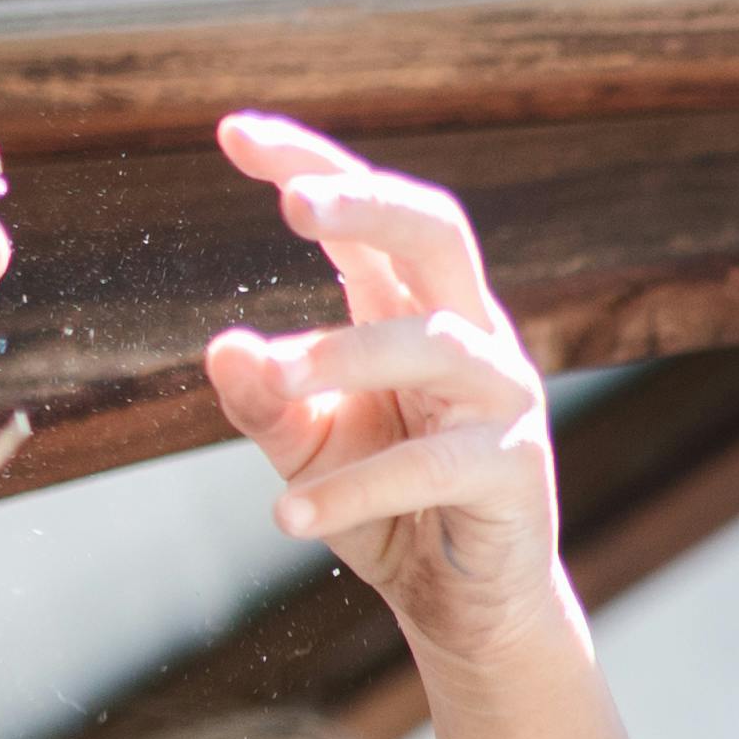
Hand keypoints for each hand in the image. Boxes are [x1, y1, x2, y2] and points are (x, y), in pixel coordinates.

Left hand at [202, 114, 572, 666]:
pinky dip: (355, 488)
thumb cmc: (386, 505)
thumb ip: (266, 398)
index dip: (309, 164)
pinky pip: (433, 467)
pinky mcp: (514, 469)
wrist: (465, 607)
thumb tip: (224, 348)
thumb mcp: (307, 444)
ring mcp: (501, 397)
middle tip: (293, 204)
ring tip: (276, 379)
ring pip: (434, 345)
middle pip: (436, 232)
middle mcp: (468, 333)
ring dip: (348, 354)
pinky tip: (287, 515)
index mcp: (412, 308)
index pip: (368, 216)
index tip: (232, 131)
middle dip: (368, 205)